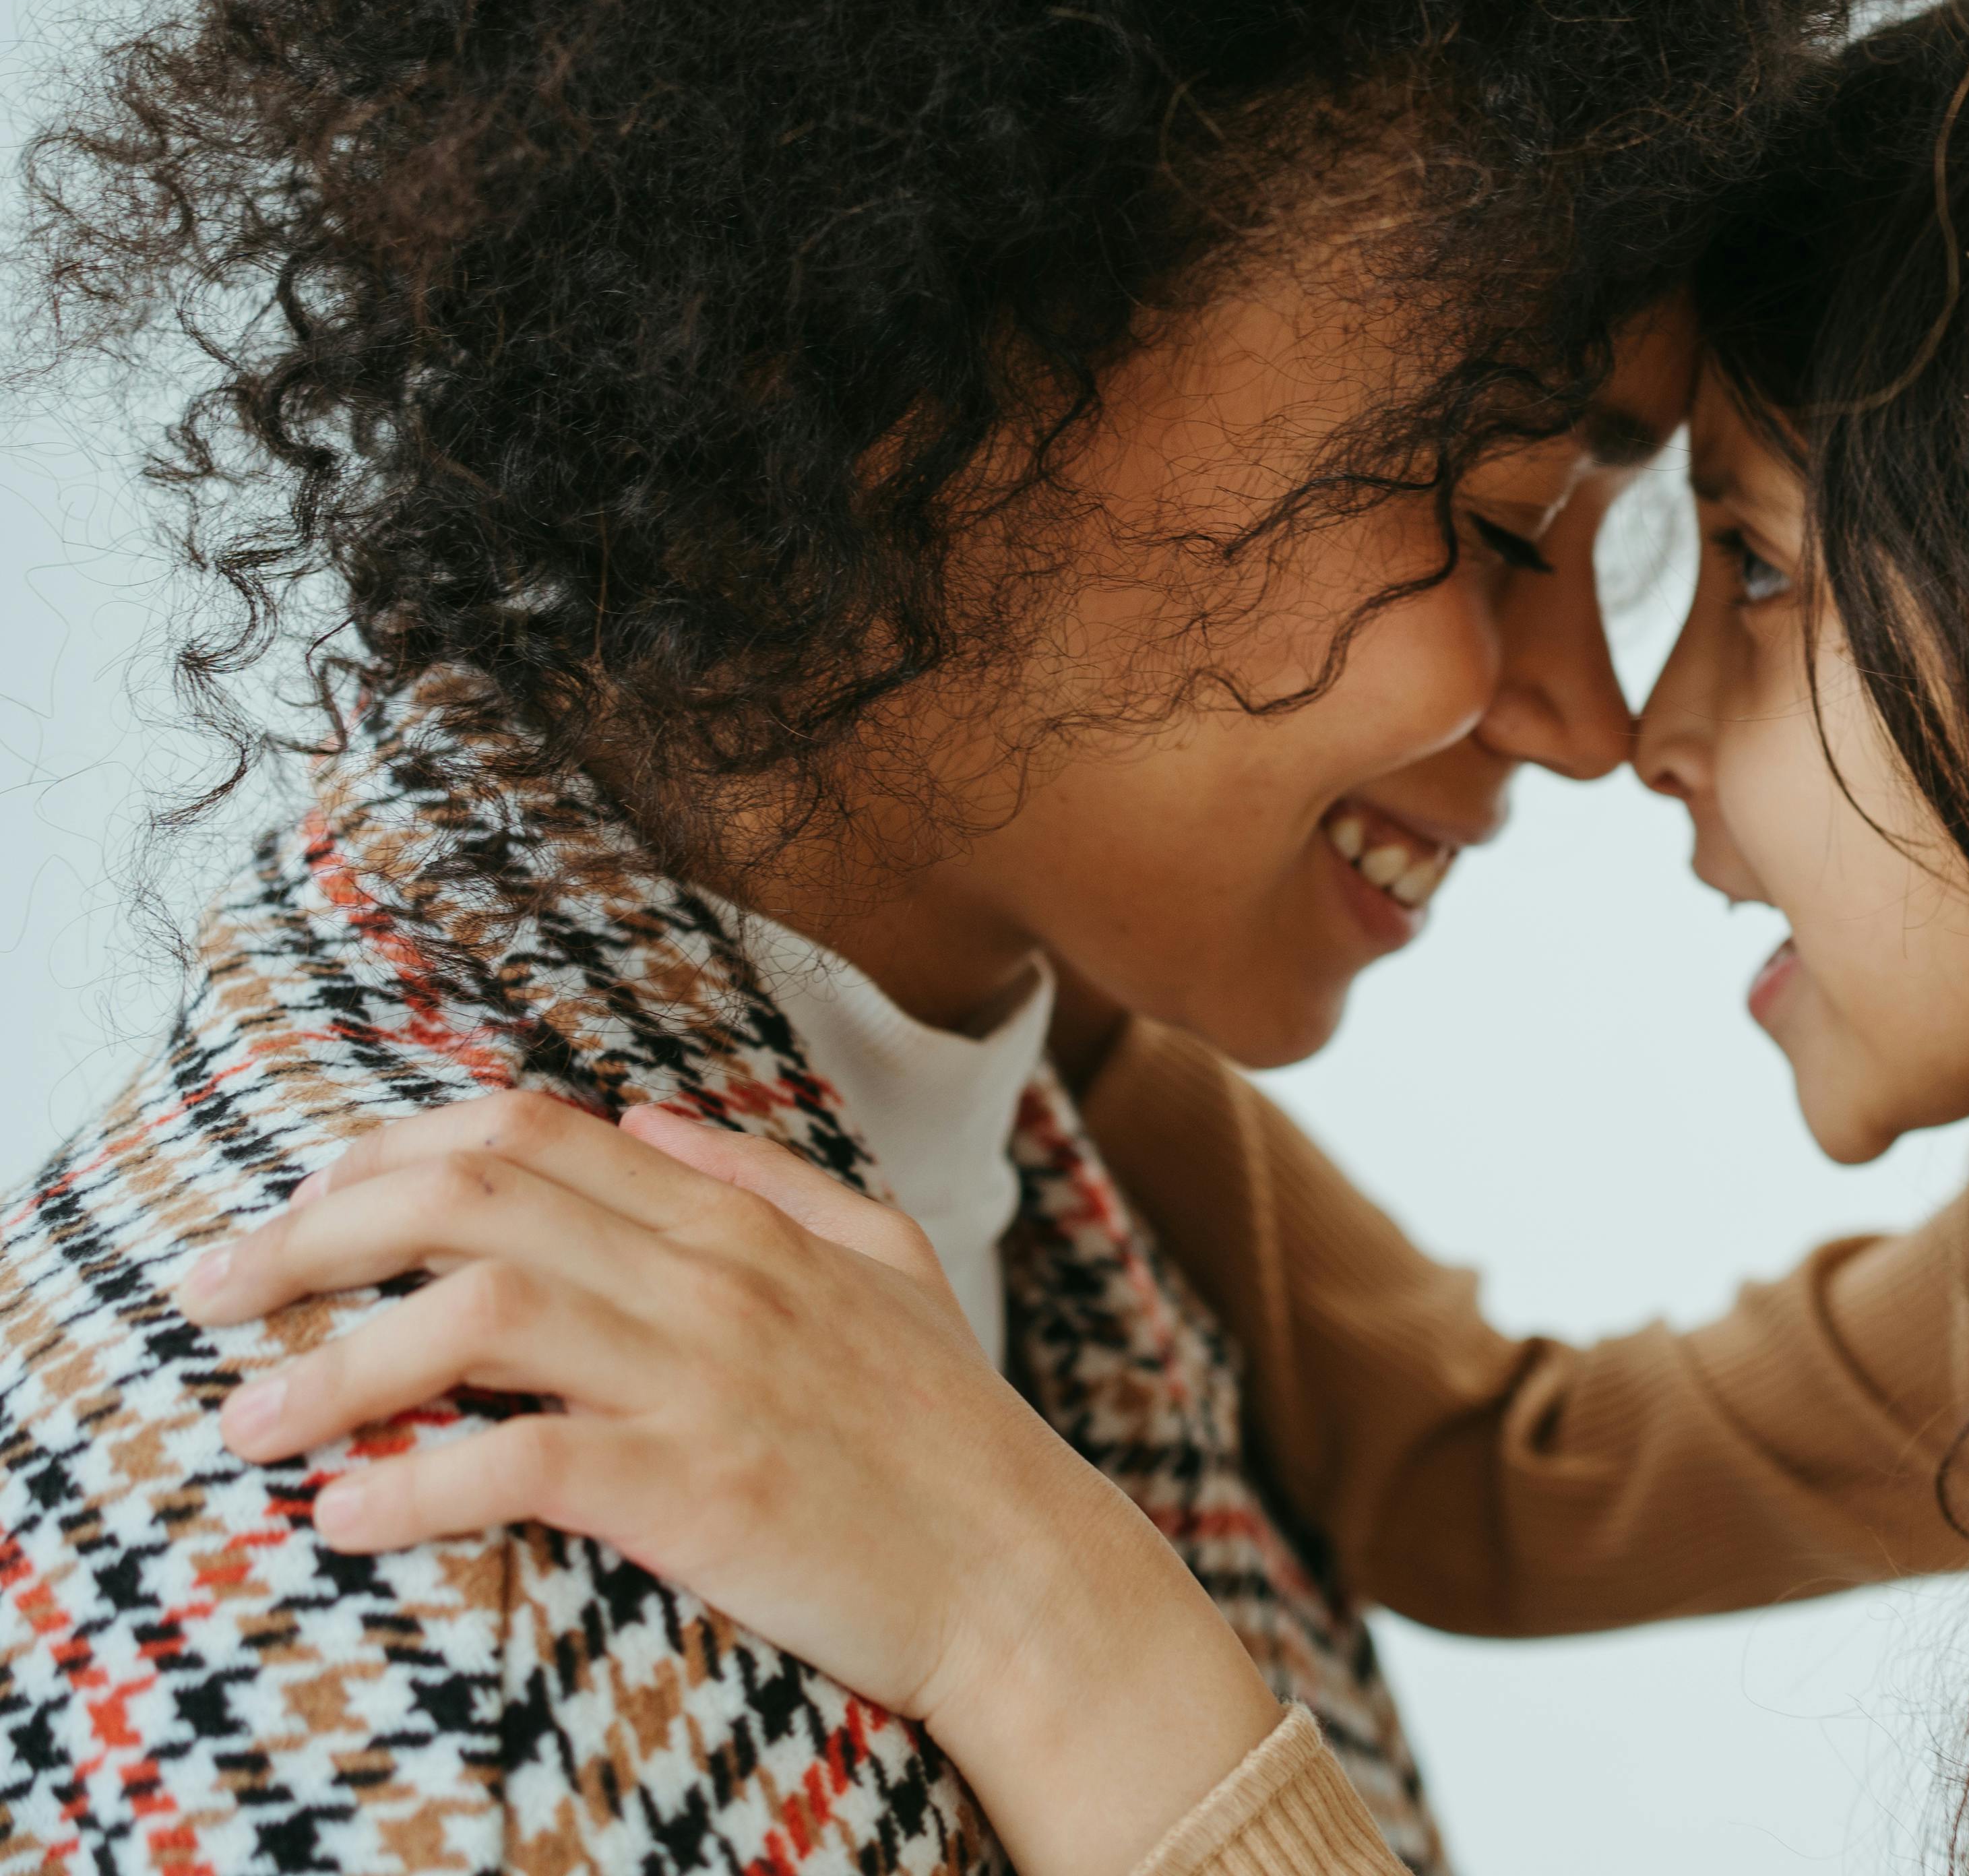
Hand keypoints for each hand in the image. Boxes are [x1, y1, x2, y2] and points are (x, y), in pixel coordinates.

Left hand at [179, 1090, 1283, 1875]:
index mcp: (740, 1224)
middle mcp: (715, 1279)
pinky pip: (525, 1466)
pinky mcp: (702, 1492)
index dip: (384, 1153)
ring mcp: (709, 1381)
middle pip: (474, 1196)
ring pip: (478, 1315)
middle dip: (311, 1233)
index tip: (296, 1208)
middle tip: (213, 1294)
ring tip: (246, 1424)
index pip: (528, 1131)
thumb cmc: (953, 1437)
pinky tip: (347, 1517)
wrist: (1027, 1579)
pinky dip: (415, 1488)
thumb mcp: (885, 1266)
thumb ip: (766, 1180)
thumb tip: (645, 1117)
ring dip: (332, 1367)